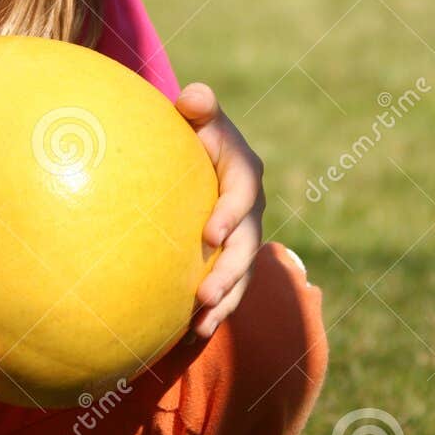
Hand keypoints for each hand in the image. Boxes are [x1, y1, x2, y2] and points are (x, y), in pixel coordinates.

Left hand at [176, 83, 264, 340]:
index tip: (211, 234)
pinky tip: (184, 338)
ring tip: (199, 327)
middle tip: (204, 296)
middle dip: (229, 273)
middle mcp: (250, 212)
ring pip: (240, 277)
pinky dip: (210, 314)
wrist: (193, 157)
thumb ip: (199, 106)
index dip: (231, 214)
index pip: (243, 195)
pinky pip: (224, 292)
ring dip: (223, 304)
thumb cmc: (190, 132)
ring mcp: (242, 239)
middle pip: (246, 246)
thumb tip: (194, 96)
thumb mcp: (198, 116)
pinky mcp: (228, 261)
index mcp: (244, 174)